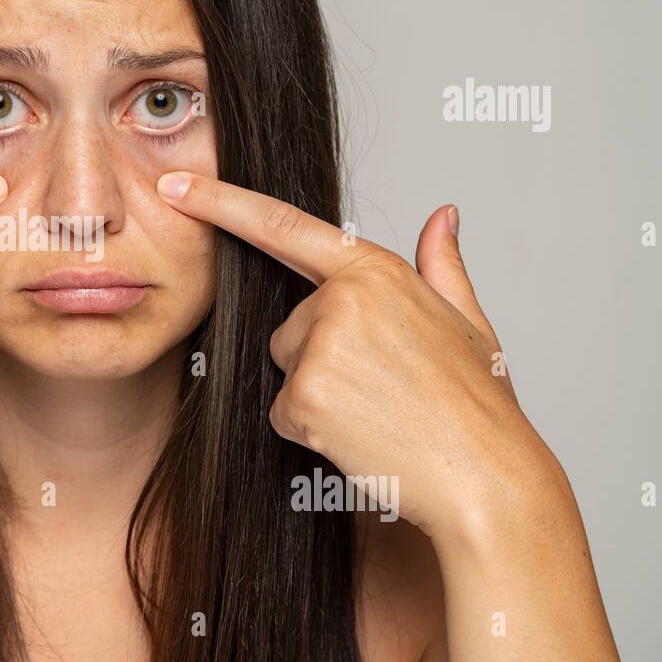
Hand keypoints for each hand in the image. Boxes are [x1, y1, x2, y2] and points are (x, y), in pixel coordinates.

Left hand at [155, 171, 560, 544]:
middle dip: (321, 357)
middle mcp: (342, 300)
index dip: (221, 202)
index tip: (174, 186)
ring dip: (317, 394)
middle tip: (382, 387)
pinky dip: (311, 429)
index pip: (282, 226)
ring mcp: (320, 348)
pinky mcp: (304, 397)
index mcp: (377, 271)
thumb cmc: (477, 403)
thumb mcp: (469, 321)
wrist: (486, 476)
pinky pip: (282, 411)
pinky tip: (360, 435)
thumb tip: (443, 215)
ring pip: (286, 368)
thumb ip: (442, 265)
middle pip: (289, 326)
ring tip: (377, 411)